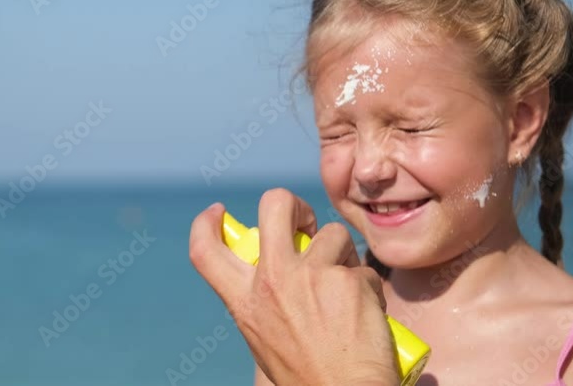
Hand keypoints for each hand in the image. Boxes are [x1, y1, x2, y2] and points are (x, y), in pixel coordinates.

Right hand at [189, 189, 398, 385]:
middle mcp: (272, 281)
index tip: (218, 213)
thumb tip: (273, 270)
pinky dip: (368, 288)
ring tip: (346, 290)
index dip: (206, 223)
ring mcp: (311, 276)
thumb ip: (262, 299)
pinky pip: (363, 269)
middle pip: (274, 204)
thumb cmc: (307, 376)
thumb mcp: (264, 337)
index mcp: (244, 301)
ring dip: (343, 256)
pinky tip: (366, 315)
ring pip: (333, 234)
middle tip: (305, 223)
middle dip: (293, 203)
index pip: (205, 250)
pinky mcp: (349, 279)